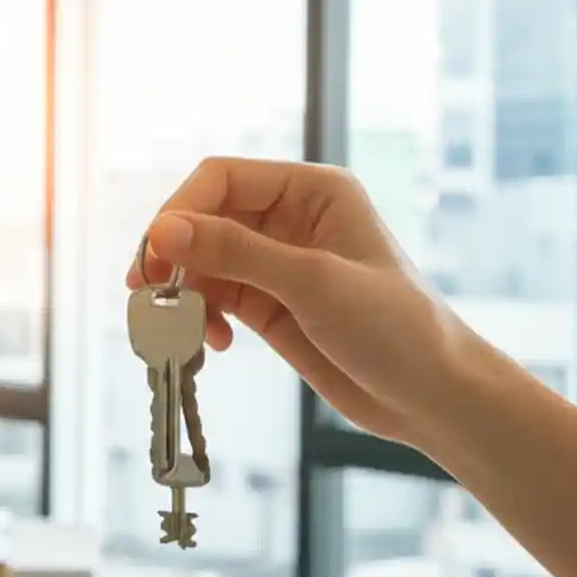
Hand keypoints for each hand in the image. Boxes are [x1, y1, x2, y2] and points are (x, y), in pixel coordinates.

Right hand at [127, 157, 471, 443]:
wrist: (431, 398)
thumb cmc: (395, 328)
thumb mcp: (313, 283)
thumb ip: (236, 253)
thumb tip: (162, 231)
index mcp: (311, 190)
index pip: (221, 178)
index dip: (181, 210)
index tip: (156, 254)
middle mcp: (289, 218)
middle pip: (202, 218)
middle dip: (173, 254)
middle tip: (146, 292)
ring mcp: (276, 263)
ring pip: (201, 261)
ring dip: (182, 291)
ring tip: (177, 326)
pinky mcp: (268, 305)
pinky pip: (213, 297)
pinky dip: (200, 317)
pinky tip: (213, 343)